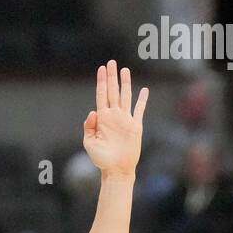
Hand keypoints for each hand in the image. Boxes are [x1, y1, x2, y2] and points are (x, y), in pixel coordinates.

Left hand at [82, 61, 147, 176]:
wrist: (116, 170)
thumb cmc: (101, 159)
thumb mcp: (90, 143)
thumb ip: (88, 127)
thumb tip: (93, 111)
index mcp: (102, 118)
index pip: (101, 95)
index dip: (101, 82)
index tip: (101, 68)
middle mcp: (114, 116)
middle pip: (113, 91)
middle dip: (112, 76)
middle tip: (111, 62)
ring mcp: (125, 119)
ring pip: (125, 96)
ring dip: (125, 83)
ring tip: (124, 70)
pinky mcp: (135, 126)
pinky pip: (139, 110)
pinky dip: (142, 100)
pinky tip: (144, 90)